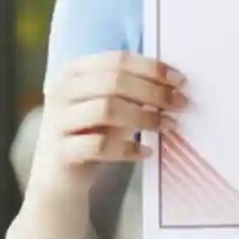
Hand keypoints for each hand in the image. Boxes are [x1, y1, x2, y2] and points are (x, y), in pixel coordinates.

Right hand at [28, 51, 187, 201]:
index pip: (117, 59)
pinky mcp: (61, 152)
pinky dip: (128, 148)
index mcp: (73, 72)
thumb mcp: (108, 106)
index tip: (180, 80)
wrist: (58, 179)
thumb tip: (175, 85)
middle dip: (153, 92)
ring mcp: (58, 121)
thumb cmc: (90, 134)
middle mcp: (61, 91)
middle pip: (114, 81)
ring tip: (168, 126)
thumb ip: (132, 91)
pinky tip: (146, 152)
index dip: (151, 68)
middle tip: (181, 104)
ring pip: (107, 109)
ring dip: (145, 117)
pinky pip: (100, 146)